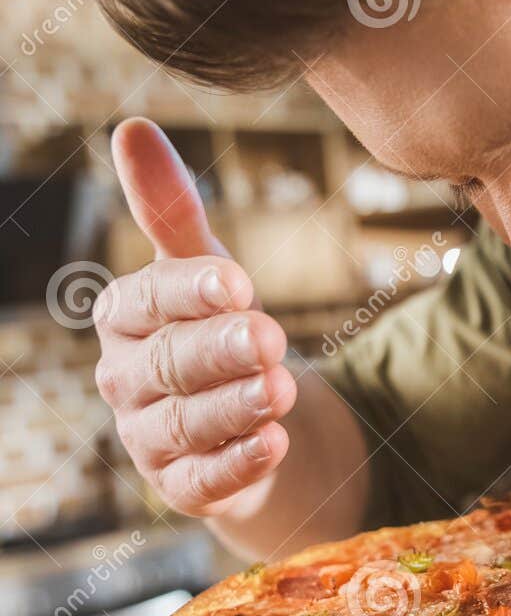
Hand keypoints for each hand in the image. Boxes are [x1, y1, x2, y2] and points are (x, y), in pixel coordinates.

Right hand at [94, 119, 296, 515]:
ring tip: (282, 388)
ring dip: (235, 406)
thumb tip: (131, 127)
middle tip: (272, 337)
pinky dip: (238, 463)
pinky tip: (274, 444)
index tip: (240, 282)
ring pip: (185, 423)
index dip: (189, 292)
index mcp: (122, 319)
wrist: (249, 419)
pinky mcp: (182, 487)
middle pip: (167, 364)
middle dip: (220, 350)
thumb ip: (171, 211)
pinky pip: (203, 480)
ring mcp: (148, 438)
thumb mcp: (208, 271)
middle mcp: (123, 380)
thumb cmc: (219, 330)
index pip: (145, 302)